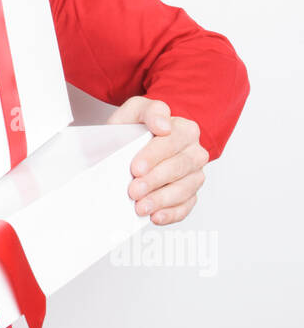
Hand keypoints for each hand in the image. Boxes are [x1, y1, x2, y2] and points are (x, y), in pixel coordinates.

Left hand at [106, 96, 208, 225]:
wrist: (133, 145)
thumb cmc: (136, 129)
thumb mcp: (135, 111)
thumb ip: (150, 110)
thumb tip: (163, 124)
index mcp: (185, 129)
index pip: (173, 141)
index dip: (154, 156)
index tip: (136, 168)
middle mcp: (194, 152)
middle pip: (180, 167)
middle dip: (155, 180)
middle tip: (134, 190)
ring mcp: (194, 174)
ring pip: (185, 188)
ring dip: (161, 200)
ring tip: (141, 207)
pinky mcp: (190, 193)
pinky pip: (186, 206)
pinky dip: (171, 213)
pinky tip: (156, 216)